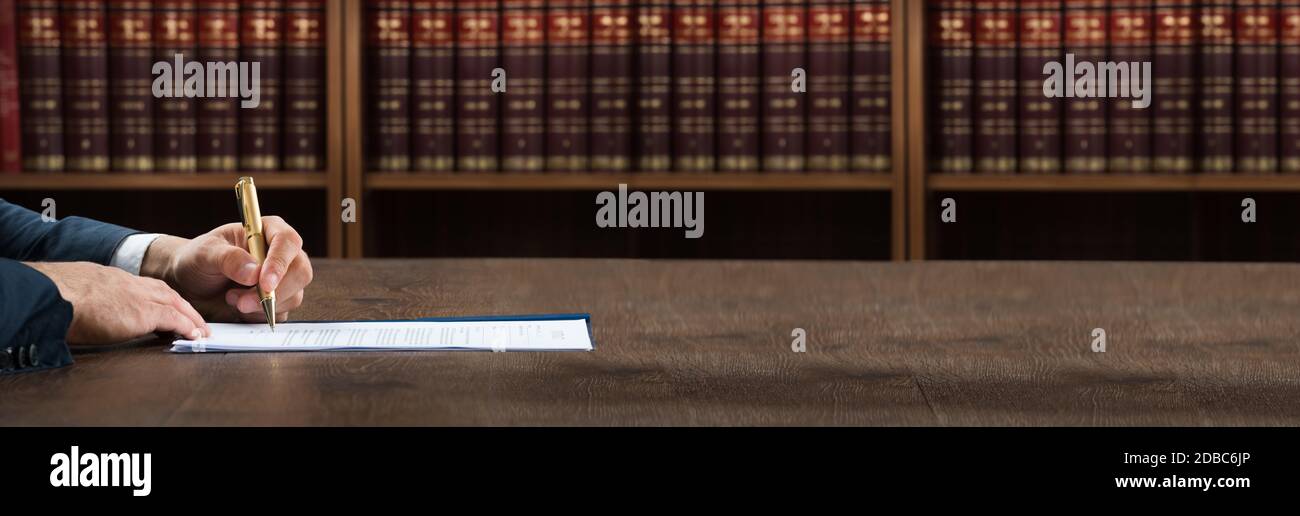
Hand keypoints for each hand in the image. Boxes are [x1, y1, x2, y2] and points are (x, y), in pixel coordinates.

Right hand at [27, 262, 209, 344]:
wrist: (55, 295)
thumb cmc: (56, 297)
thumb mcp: (76, 292)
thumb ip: (89, 297)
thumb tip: (85, 311)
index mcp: (113, 278)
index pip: (146, 286)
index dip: (162, 297)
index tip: (171, 306)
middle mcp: (130, 284)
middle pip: (166, 293)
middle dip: (183, 306)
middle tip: (195, 319)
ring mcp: (139, 297)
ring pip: (175, 304)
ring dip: (191, 317)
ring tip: (200, 330)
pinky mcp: (144, 313)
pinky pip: (174, 319)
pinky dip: (187, 327)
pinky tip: (194, 335)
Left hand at [141, 216, 313, 322]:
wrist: (191, 282)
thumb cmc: (199, 259)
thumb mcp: (205, 253)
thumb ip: (228, 259)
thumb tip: (254, 272)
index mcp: (269, 231)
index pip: (288, 242)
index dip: (280, 263)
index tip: (264, 284)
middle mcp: (282, 254)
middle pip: (300, 272)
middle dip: (274, 292)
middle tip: (242, 302)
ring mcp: (284, 278)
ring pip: (294, 296)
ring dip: (263, 306)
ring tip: (232, 299)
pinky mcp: (279, 300)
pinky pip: (282, 312)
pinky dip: (260, 315)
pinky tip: (240, 307)